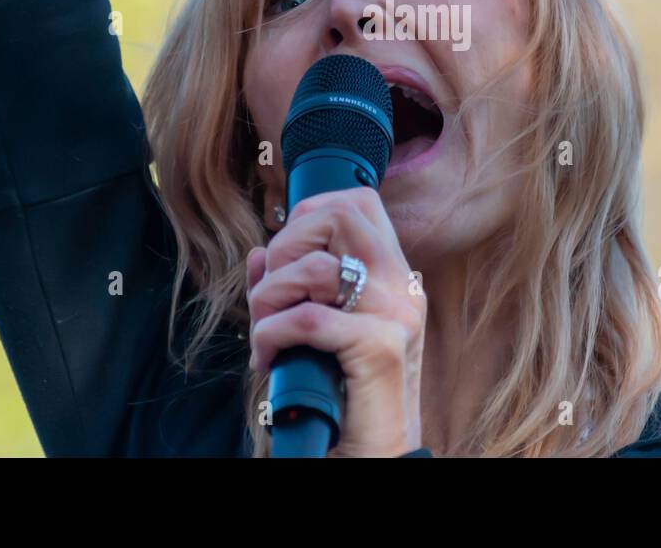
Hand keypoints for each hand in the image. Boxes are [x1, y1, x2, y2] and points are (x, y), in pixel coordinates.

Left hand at [246, 187, 425, 456]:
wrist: (377, 456)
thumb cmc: (345, 397)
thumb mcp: (319, 332)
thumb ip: (294, 288)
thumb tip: (258, 254)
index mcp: (394, 277)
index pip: (358, 203)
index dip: (309, 213)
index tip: (284, 255)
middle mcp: (402, 288)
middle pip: (339, 216)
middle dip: (285, 246)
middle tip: (271, 293)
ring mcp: (396, 316)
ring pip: (316, 270)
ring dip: (269, 298)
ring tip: (264, 332)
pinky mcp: (380, 349)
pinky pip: (307, 319)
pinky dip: (271, 334)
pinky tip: (267, 357)